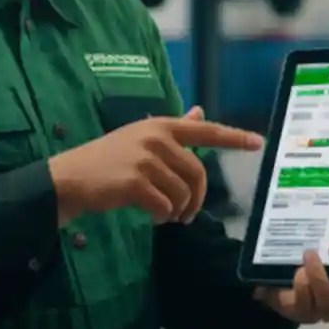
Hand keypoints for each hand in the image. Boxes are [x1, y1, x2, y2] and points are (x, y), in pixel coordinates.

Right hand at [48, 106, 263, 225]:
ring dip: (177, 210)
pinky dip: (161, 217)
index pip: (205, 130)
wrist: (70, 178)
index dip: (233, 137)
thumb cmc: (108, 160)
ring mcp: (145, 158)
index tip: (258, 142)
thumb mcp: (141, 138)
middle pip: (198, 172)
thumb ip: (174, 129)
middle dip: (196, 198)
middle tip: (186, 215)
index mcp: (161, 126)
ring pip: (182, 193)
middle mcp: (156, 137)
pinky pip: (165, 206)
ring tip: (163, 214)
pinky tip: (151, 217)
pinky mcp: (136, 181)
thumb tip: (199, 111)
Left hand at [254, 243, 328, 323]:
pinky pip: (305, 303)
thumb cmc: (313, 263)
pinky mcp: (302, 314)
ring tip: (310, 253)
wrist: (280, 281)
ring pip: (328, 300)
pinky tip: (298, 271)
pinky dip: (303, 285)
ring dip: (318, 274)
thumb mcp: (328, 252)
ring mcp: (324, 312)